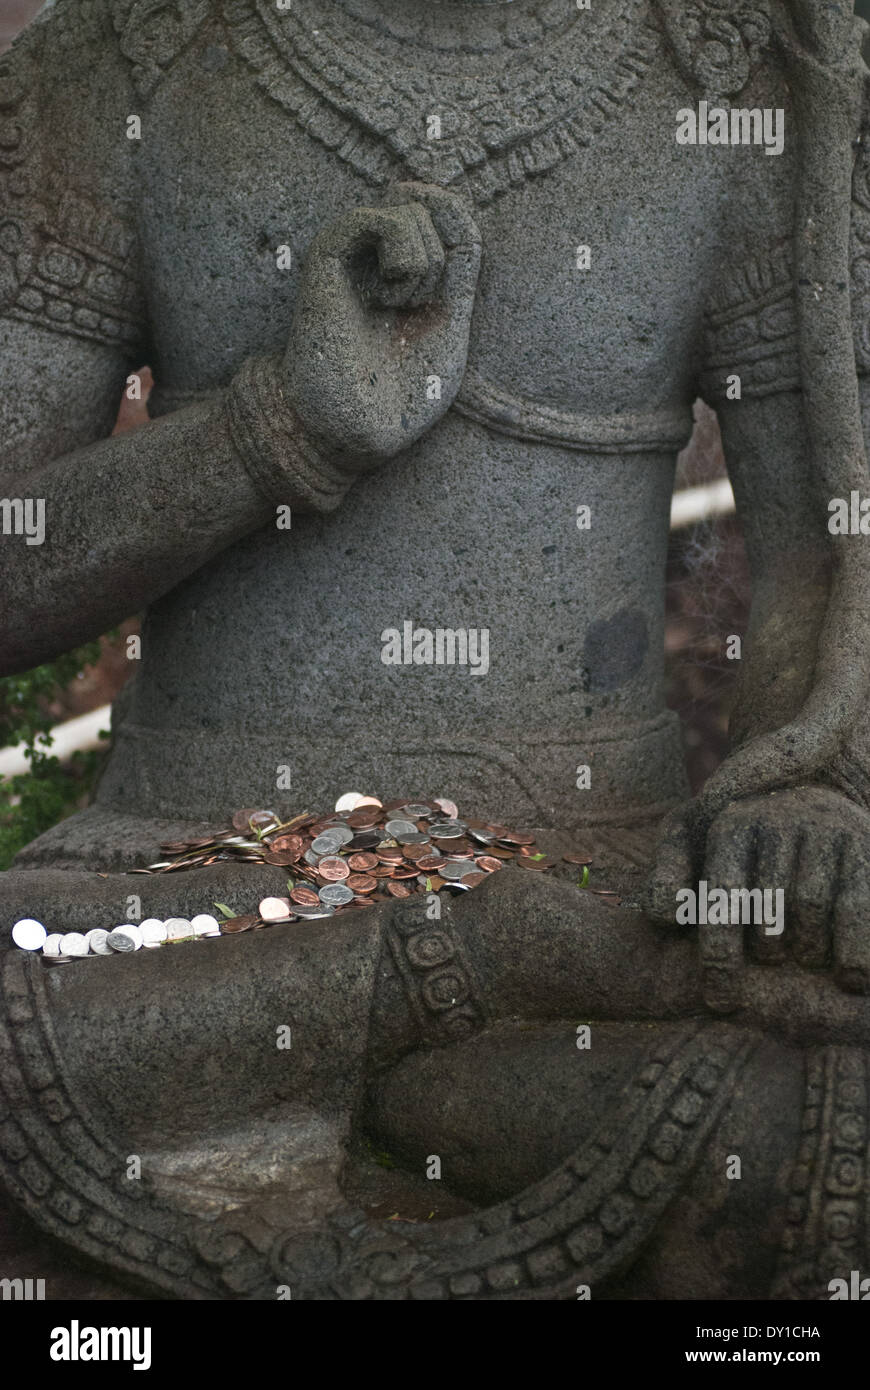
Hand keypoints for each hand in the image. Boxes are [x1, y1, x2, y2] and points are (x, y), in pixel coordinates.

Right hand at [285, 183, 480, 465]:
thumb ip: (458, 265)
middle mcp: (380, 256)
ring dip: (422, 262)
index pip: (448, 214)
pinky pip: (369, 217)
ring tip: (398, 306)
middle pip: (435, 207)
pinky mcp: (327, 260)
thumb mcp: (451, 321)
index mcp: (411, 271)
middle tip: (416, 307)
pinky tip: (389, 293)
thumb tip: (446, 203)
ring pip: (408, 209)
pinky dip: (395, 249)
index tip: (449, 281)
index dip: (459, 227)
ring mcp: (353, 256)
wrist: (357, 430)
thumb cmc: (401, 392)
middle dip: (443, 257)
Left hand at [649, 784, 869, 1007]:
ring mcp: (827, 827)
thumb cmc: (743, 841)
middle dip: (765, 950)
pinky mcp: (863, 841)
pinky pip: (856, 907)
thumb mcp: (696, 844)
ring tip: (805, 959)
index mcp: (734, 823)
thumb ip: (671, 876)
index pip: (723, 896)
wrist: (807, 789)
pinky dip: (853, 952)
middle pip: (767, 906)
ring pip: (810, 907)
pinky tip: (849, 979)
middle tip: (770, 963)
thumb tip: (665, 913)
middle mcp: (781, 818)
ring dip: (806, 951)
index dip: (720, 954)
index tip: (720, 1000)